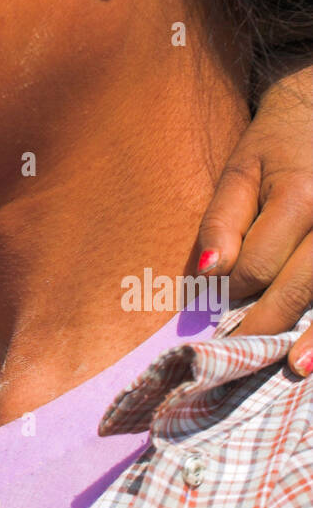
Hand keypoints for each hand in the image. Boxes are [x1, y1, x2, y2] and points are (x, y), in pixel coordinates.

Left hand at [195, 62, 312, 374]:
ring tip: (294, 368)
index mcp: (301, 196)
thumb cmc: (282, 139)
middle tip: (237, 358)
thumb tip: (206, 272)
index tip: (214, 303)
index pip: (258, 265)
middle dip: (266, 326)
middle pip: (300, 288)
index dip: (232, 289)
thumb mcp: (242, 167)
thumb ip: (222, 219)